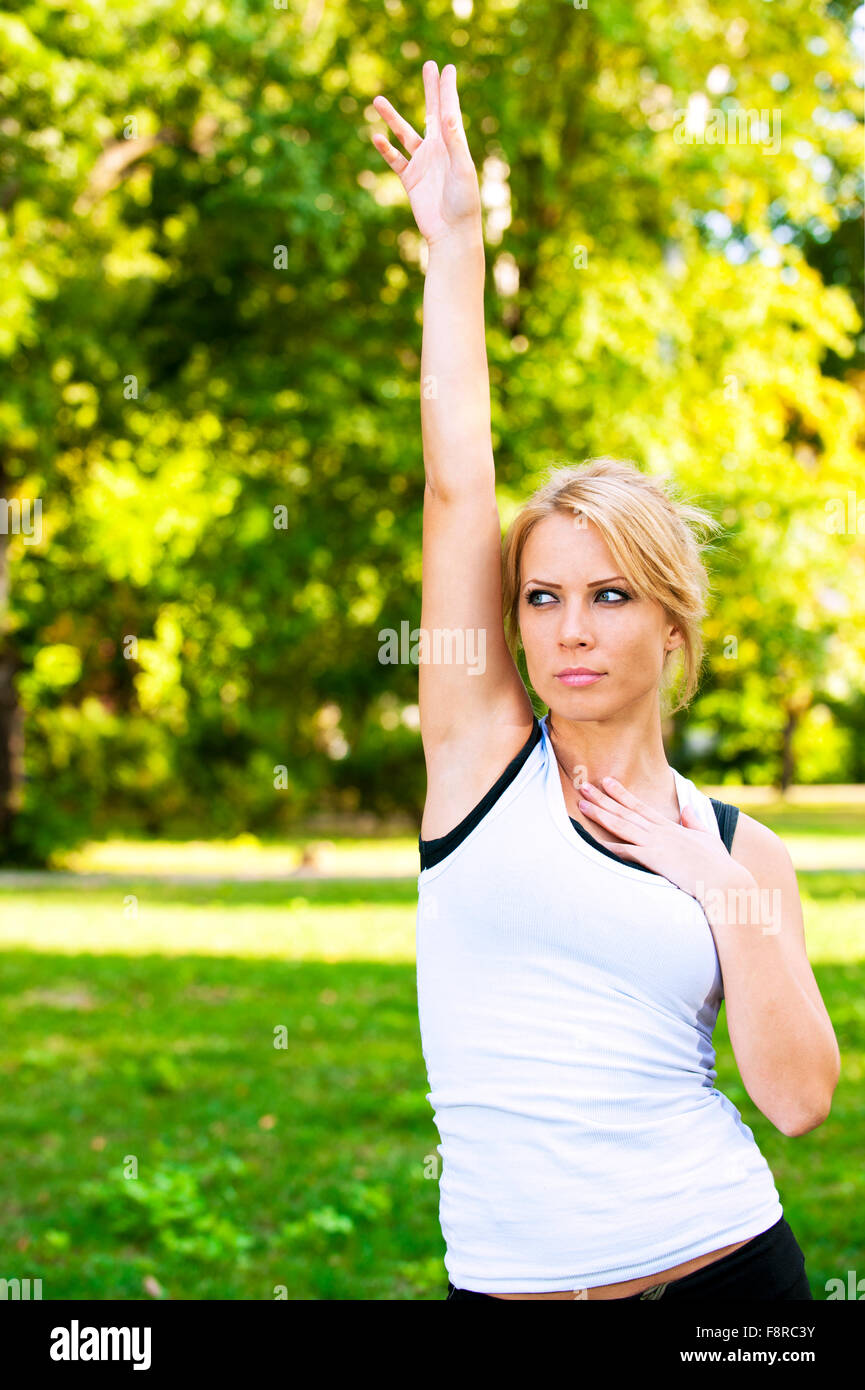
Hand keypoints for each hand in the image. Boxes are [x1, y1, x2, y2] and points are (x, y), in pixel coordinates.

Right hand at [371, 60, 482, 246]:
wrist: (451, 233)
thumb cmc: (464, 203)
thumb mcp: (463, 169)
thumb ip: (455, 142)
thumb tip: (448, 114)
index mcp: (453, 145)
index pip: (449, 110)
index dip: (447, 89)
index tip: (447, 68)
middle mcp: (438, 150)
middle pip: (431, 112)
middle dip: (430, 90)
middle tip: (428, 65)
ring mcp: (423, 163)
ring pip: (404, 133)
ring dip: (392, 117)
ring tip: (377, 99)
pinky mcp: (410, 179)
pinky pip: (395, 160)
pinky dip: (385, 149)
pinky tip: (376, 137)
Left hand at [577, 775, 753, 905]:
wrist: (724, 880)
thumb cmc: (718, 864)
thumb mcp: (708, 838)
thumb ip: (695, 823)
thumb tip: (688, 809)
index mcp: (670, 827)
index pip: (640, 806)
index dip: (621, 794)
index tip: (607, 781)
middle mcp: (660, 831)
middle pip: (625, 811)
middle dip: (603, 798)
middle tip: (584, 785)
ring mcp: (656, 844)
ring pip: (622, 825)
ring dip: (600, 815)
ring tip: (583, 804)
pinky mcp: (655, 859)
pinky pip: (627, 851)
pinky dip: (609, 846)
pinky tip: (593, 840)